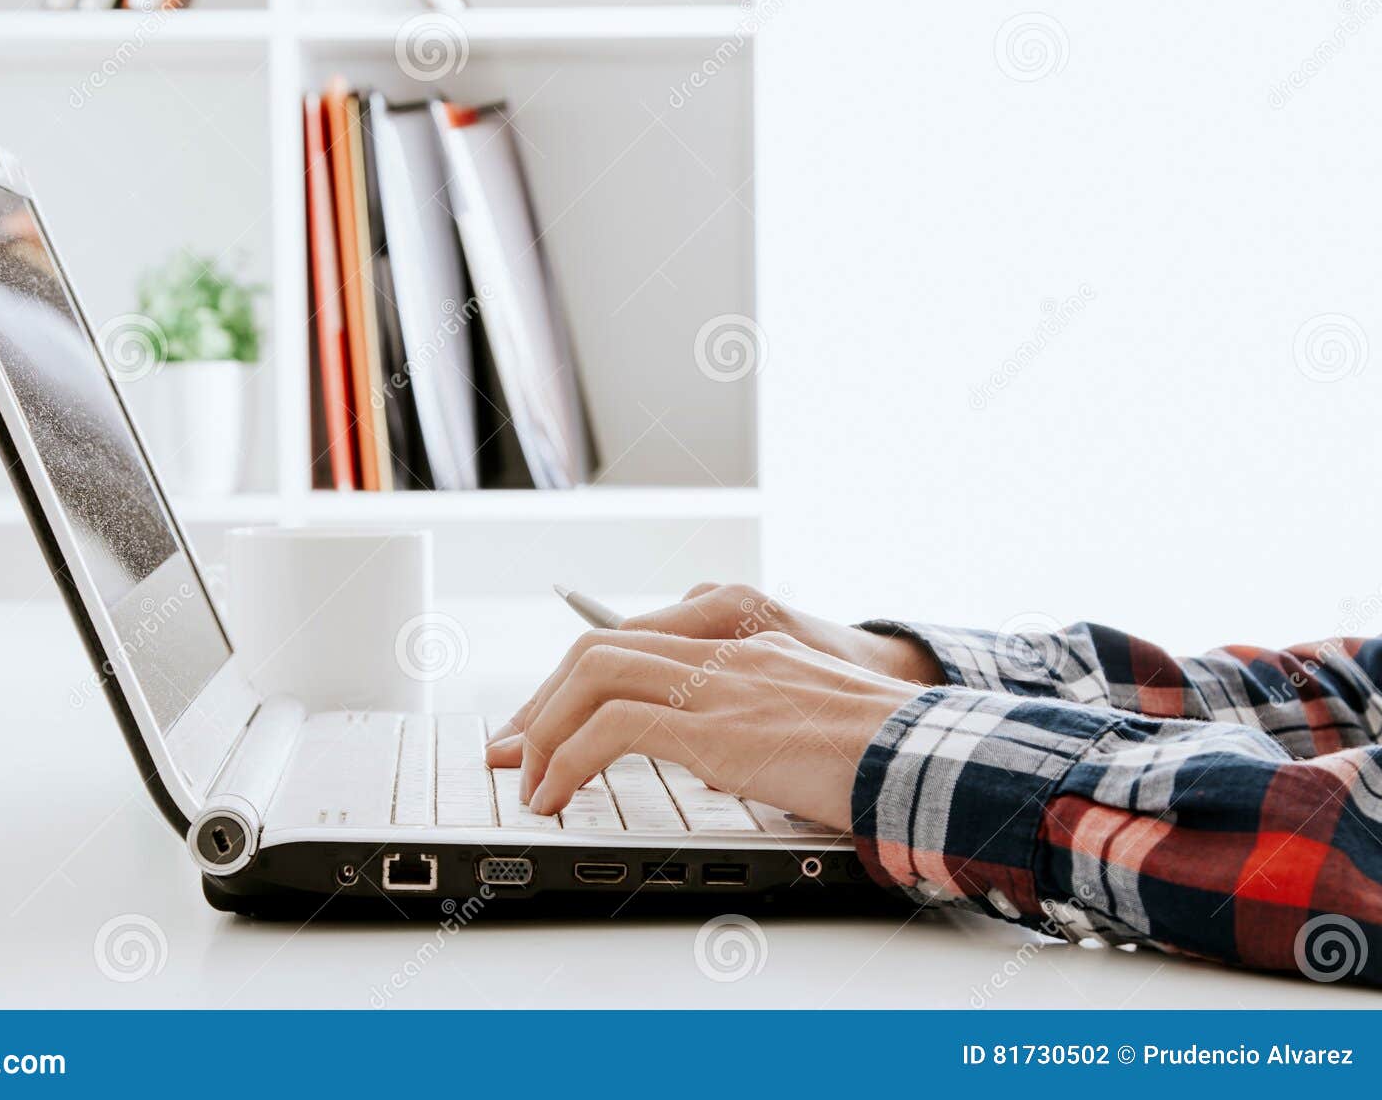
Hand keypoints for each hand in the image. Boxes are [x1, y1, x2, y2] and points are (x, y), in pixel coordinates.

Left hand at [485, 582, 939, 750]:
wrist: (931, 757)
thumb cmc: (879, 751)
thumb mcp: (801, 719)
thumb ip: (747, 721)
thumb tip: (705, 756)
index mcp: (740, 644)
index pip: (631, 642)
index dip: (570, 685)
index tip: (535, 726)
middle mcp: (723, 650)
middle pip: (598, 650)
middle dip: (538, 703)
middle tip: (507, 752)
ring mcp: (720, 682)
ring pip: (593, 673)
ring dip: (542, 730)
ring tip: (527, 784)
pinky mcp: (719, 727)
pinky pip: (613, 726)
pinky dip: (567, 759)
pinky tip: (559, 796)